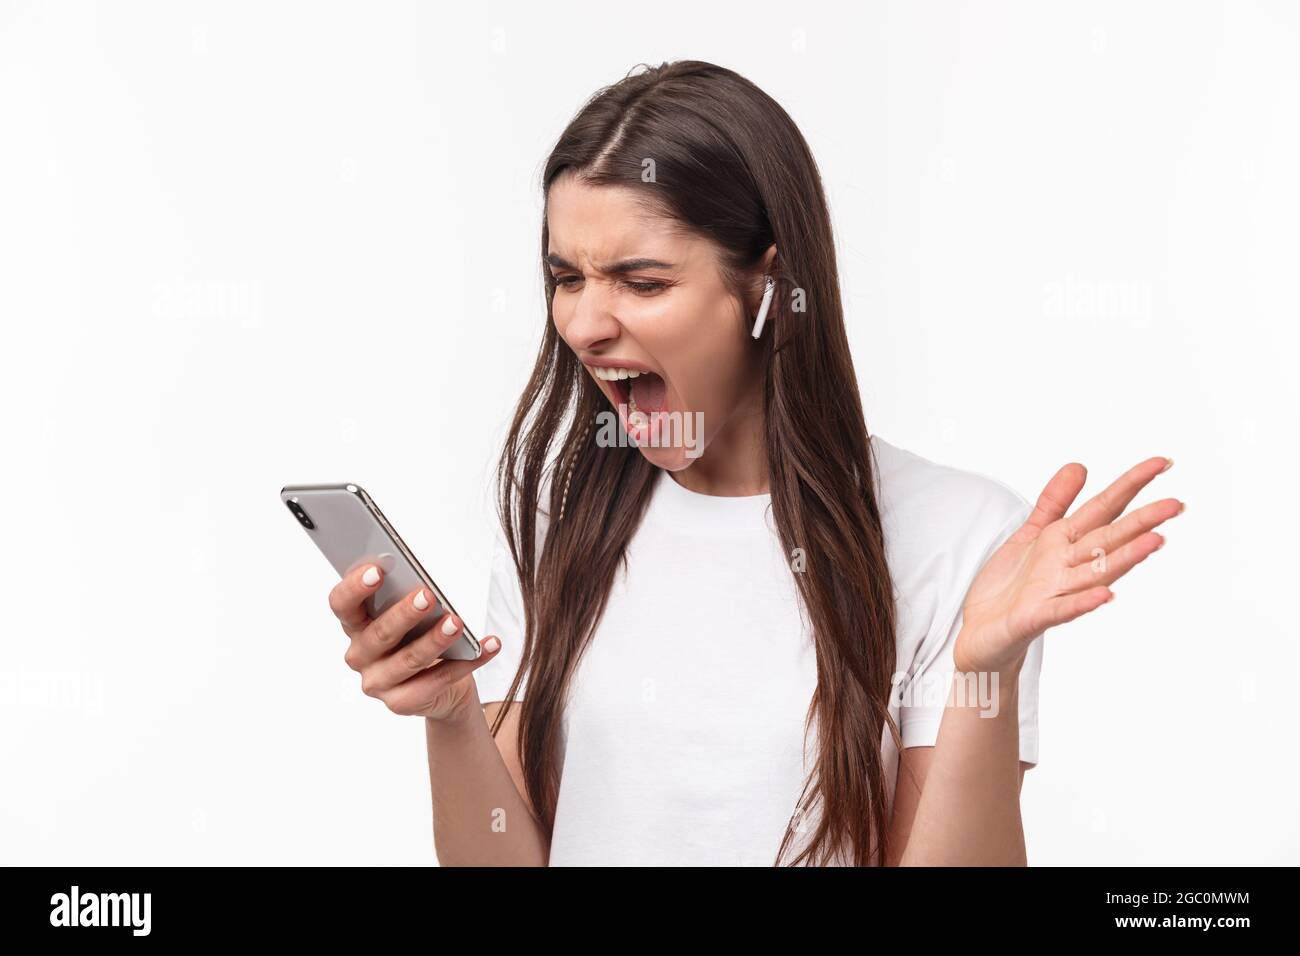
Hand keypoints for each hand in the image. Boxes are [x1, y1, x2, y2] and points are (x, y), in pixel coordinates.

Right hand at [328, 563, 502, 720]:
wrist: (440, 688)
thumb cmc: (420, 637)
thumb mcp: (412, 615)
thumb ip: (407, 598)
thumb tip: (423, 586)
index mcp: (355, 625)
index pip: (342, 604)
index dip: (355, 587)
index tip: (378, 569)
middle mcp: (360, 655)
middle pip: (379, 634)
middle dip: (404, 614)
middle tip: (428, 595)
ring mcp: (378, 683)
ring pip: (409, 660)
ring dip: (436, 640)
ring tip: (457, 623)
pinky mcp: (401, 703)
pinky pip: (437, 681)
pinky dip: (468, 662)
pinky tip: (489, 645)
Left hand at [954, 456, 1183, 673]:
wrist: (982, 632)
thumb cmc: (1009, 587)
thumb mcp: (1030, 536)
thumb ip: (1054, 503)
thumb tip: (1080, 466)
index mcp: (1066, 542)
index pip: (1105, 508)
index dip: (1130, 485)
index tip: (1162, 463)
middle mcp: (1067, 566)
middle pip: (1109, 539)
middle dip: (1142, 521)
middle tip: (1176, 504)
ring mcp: (1054, 592)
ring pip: (1095, 572)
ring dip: (1125, 558)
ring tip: (1156, 542)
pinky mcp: (1034, 617)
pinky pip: (1061, 609)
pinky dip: (1082, 603)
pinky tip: (1105, 596)